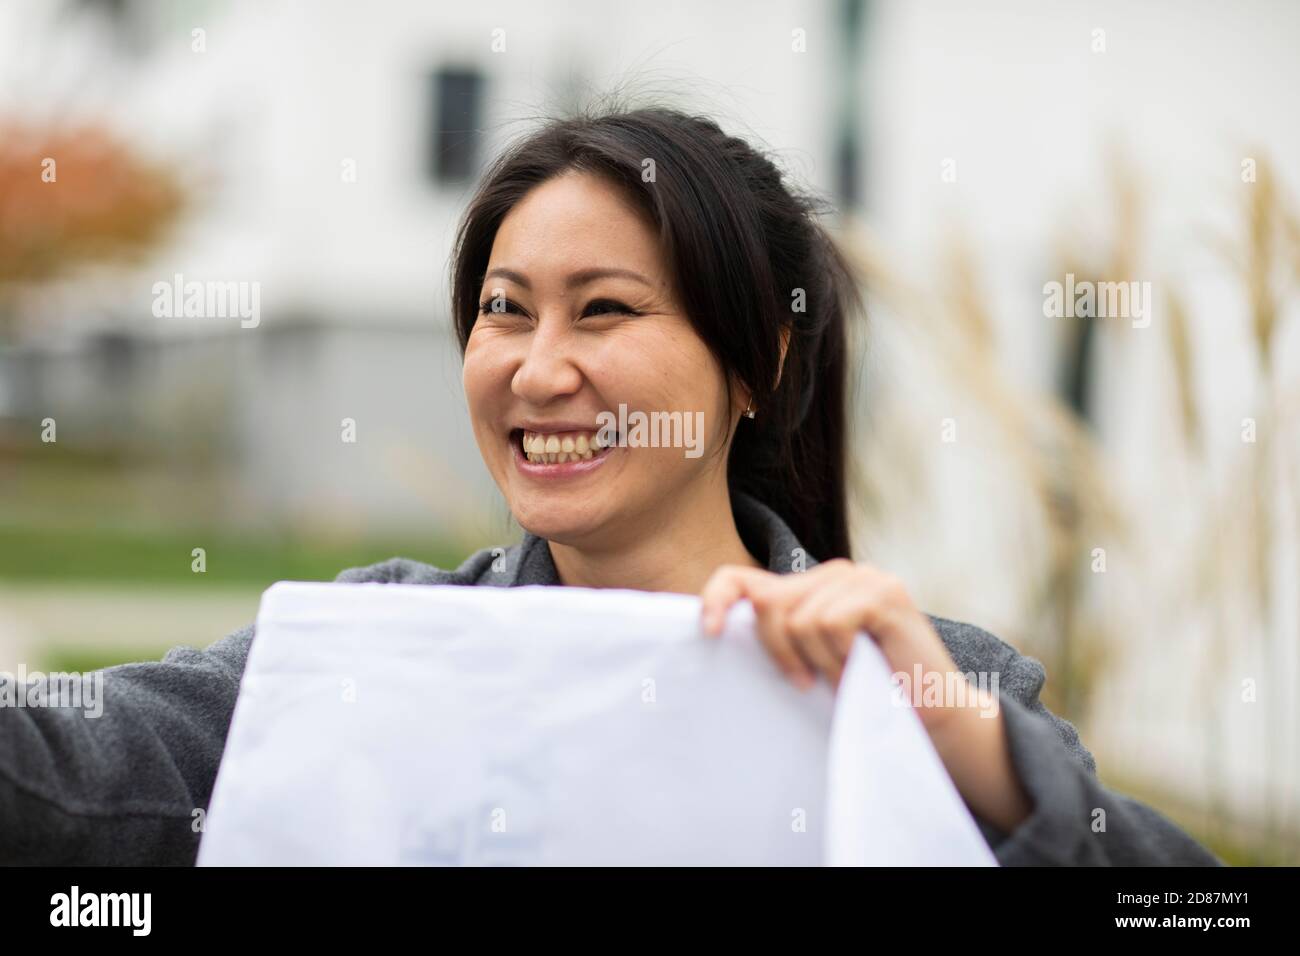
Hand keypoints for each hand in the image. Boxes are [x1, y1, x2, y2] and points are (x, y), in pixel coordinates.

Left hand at [698, 558, 1031, 831]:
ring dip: (821, 662)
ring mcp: (862, 577)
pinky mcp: (884, 591)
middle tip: (808, 683)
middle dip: (780, 651)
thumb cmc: (866, 698)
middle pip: (769, 603)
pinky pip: (830, 623)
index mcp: (811, 589)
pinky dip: (841, 658)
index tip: (709, 633)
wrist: (933, 720)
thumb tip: (719, 630)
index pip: (743, 578)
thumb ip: (780, 638)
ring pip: (799, 618)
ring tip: (847, 677)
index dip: (717, 598)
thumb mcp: (811, 664)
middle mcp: (836, 573)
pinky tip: (862, 669)